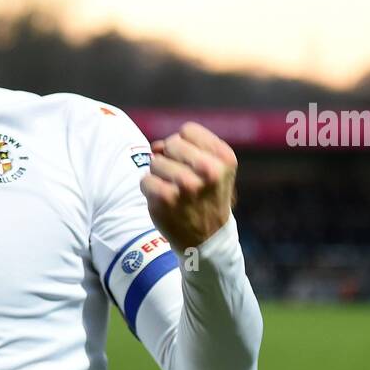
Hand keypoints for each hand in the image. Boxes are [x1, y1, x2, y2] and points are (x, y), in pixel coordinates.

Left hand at [140, 122, 237, 249]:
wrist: (207, 238)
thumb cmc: (206, 197)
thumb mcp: (212, 169)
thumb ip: (186, 148)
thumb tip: (155, 147)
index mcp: (224, 158)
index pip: (187, 130)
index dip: (183, 145)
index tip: (191, 163)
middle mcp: (209, 170)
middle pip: (170, 143)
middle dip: (169, 158)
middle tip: (181, 179)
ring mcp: (187, 184)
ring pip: (155, 161)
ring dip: (159, 175)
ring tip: (174, 191)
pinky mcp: (166, 198)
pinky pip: (145, 179)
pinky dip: (149, 189)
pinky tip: (163, 200)